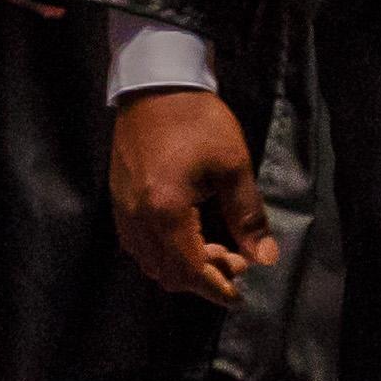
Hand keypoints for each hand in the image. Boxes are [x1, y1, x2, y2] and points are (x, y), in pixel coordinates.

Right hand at [108, 88, 276, 303]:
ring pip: (149, 262)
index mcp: (166, 211)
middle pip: (167, 273)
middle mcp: (137, 218)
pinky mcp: (118, 199)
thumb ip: (247, 216)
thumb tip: (263, 257)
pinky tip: (184, 236)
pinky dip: (161, 252)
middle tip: (235, 260)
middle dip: (203, 277)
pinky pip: (136, 244)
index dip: (217, 287)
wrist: (156, 85)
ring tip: (212, 247)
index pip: (190, 270)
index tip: (240, 295)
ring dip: (181, 267)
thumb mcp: (233, 165)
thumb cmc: (197, 120)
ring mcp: (123, 209)